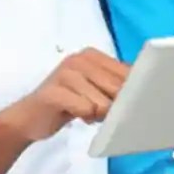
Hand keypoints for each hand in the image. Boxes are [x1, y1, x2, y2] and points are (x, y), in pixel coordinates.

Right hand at [0, 49, 129, 142]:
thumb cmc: (68, 103)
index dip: (132, 92)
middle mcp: (78, 59)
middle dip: (114, 106)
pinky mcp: (54, 92)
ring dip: (97, 115)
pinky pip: (85, 109)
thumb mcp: (95, 90)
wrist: (28, 117)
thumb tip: (144, 92)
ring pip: (102, 102)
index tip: (127, 104)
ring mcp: (65, 73)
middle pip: (117, 88)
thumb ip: (115, 86)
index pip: (127, 72)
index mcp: (91, 55)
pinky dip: (85, 117)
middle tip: (98, 111)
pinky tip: (74, 115)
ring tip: (84, 112)